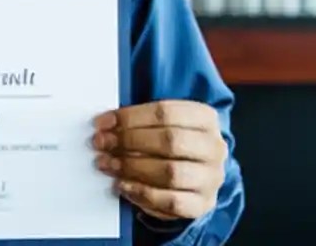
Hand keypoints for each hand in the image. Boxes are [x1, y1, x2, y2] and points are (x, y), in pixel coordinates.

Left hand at [92, 100, 226, 222]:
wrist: (198, 175)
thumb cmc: (174, 145)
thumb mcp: (163, 125)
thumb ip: (140, 123)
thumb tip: (105, 127)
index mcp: (205, 118)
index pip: (165, 112)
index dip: (130, 117)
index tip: (103, 123)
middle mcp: (213, 147)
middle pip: (169, 141)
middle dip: (129, 141)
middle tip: (102, 143)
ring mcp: (210, 178)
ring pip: (171, 173)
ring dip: (132, 167)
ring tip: (108, 164)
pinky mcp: (202, 204)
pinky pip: (171, 202)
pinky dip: (142, 194)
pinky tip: (123, 185)